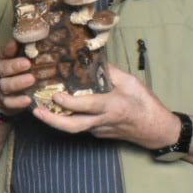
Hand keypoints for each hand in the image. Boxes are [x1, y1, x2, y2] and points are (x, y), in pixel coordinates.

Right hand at [0, 40, 36, 116]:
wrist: (3, 98)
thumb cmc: (17, 74)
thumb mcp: (19, 60)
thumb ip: (27, 51)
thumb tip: (42, 34)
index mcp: (3, 60)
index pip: (3, 53)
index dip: (9, 49)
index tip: (16, 43)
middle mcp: (1, 74)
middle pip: (3, 69)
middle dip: (15, 66)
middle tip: (27, 64)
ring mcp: (2, 88)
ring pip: (6, 85)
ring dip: (18, 82)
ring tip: (31, 79)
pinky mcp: (5, 102)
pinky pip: (9, 103)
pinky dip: (18, 102)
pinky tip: (28, 99)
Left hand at [32, 64, 177, 147]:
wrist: (156, 130)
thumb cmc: (146, 104)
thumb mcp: (132, 82)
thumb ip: (110, 72)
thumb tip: (91, 58)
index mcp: (113, 106)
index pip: (87, 106)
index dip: (69, 103)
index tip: (55, 96)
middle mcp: (103, 121)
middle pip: (73, 126)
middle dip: (52, 121)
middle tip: (35, 111)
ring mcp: (99, 130)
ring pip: (73, 127)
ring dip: (55, 120)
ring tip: (38, 108)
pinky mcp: (98, 133)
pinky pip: (80, 125)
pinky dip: (67, 118)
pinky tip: (56, 109)